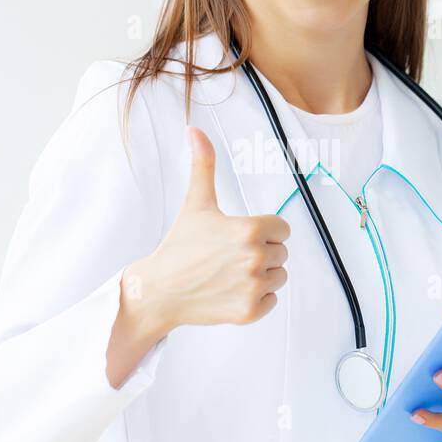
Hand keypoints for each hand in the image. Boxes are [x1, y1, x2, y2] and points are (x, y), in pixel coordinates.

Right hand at [124, 126, 290, 331]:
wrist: (159, 291)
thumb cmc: (179, 245)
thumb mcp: (196, 203)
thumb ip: (203, 165)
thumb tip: (194, 130)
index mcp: (250, 230)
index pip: (282, 229)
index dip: (264, 231)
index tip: (240, 236)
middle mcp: (255, 258)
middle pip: (282, 253)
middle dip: (261, 253)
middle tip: (229, 256)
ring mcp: (253, 287)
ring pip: (278, 277)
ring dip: (261, 276)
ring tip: (230, 273)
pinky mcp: (249, 311)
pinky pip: (271, 301)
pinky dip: (256, 299)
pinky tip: (230, 291)